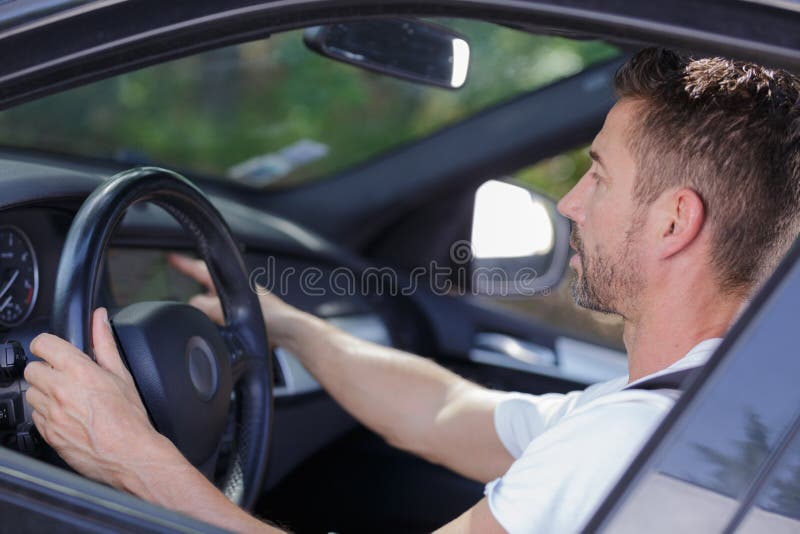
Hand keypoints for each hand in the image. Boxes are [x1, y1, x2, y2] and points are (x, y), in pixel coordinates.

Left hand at [24, 308, 173, 489]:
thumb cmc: (130, 418)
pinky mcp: (47, 433)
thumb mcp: (122, 374)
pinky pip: (35, 415)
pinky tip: (67, 415)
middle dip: (46, 370)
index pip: (43, 344)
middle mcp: (61, 390)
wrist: (129, 455)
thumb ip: (105, 342)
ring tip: (67, 399)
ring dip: (44, 392)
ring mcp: (51, 413)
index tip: (53, 350)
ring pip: (30, 392)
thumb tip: (100, 318)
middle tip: (65, 377)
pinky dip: (46, 413)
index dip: (47, 345)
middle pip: (32, 368)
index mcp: (79, 371)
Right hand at [168, 253, 304, 346]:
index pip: (204, 270)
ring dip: (205, 306)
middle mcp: (241, 292)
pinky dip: (215, 321)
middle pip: (210, 284)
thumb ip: (207, 306)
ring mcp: (246, 306)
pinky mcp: (250, 321)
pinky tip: (213, 330)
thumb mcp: (232, 310)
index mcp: (237, 283)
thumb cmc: (273, 318)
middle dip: (194, 282)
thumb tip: (191, 305)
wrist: (291, 333)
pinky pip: (225, 318)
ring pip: (217, 302)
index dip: (186, 264)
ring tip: (193, 312)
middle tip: (179, 281)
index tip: (172, 258)